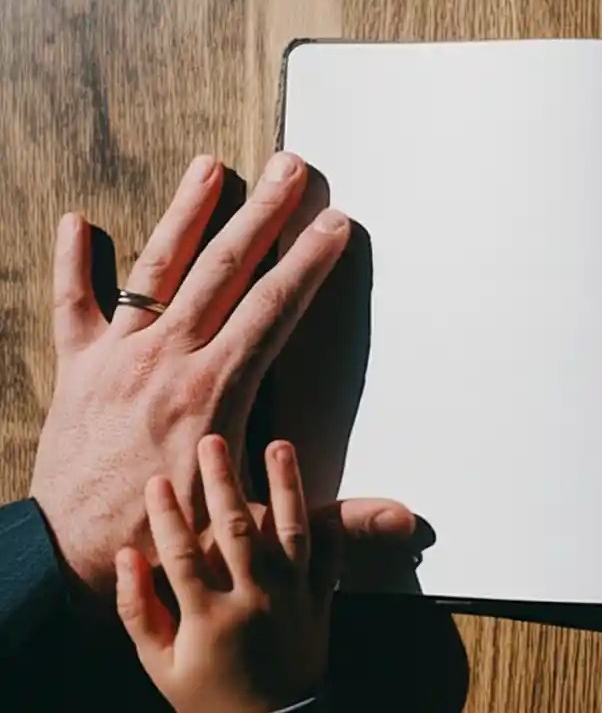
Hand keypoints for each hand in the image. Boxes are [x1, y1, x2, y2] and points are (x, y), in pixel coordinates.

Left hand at [30, 152, 415, 598]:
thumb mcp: (260, 527)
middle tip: (289, 169)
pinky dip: (71, 263)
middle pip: (222, 271)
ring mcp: (116, 357)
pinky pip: (71, 305)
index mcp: (215, 389)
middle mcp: (166, 359)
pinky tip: (77, 220)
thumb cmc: (167, 539)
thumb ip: (337, 521)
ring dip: (185, 215)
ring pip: (155, 271)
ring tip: (210, 167)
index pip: (273, 308)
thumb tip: (406, 520)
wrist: (72, 558)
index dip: (308, 263)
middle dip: (262, 215)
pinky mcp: (76, 369)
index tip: (335, 223)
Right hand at [117, 435, 334, 712]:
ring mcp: (293, 599)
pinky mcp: (321, 604)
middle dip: (224, 481)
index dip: (168, 515)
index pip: (183, 554)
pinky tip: (320, 502)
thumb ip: (141, 611)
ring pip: (291, 533)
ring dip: (286, 485)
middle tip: (213, 441)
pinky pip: (330, 561)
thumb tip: (127, 557)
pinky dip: (328, 531)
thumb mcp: (162, 665)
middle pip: (238, 529)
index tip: (158, 479)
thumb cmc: (209, 696)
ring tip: (279, 446)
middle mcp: (255, 600)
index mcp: (209, 617)